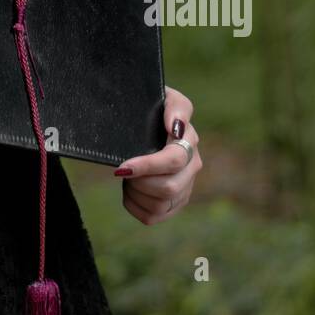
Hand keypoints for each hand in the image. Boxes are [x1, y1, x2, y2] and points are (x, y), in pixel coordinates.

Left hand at [113, 85, 201, 223]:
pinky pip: (152, 217)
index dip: (147, 167)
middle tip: (123, 170)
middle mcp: (191, 168)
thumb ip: (177, 107)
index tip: (123, 167)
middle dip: (140, 181)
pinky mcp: (172, 204)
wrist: (146, 121)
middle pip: (168, 188)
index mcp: (189, 142)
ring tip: (127, 177)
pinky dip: (134, 206)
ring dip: (136, 193)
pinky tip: (131, 190)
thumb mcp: (166, 97)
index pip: (173, 161)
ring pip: (160, 206)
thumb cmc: (154, 107)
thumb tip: (176, 127)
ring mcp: (183, 188)